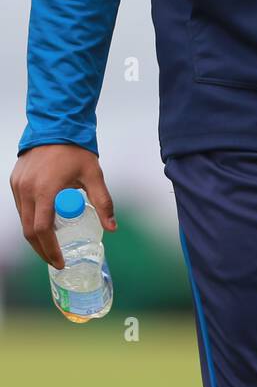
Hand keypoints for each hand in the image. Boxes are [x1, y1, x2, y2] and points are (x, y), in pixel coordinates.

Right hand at [9, 144, 116, 268]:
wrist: (56, 124)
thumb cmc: (75, 149)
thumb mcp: (93, 175)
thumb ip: (103, 202)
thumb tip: (112, 227)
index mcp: (45, 190)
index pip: (43, 230)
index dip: (50, 250)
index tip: (60, 261)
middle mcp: (27, 190)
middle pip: (29, 231)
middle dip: (41, 249)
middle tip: (55, 260)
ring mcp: (18, 186)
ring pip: (23, 220)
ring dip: (35, 236)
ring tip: (50, 246)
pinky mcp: (15, 181)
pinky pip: (21, 207)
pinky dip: (30, 219)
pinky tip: (43, 224)